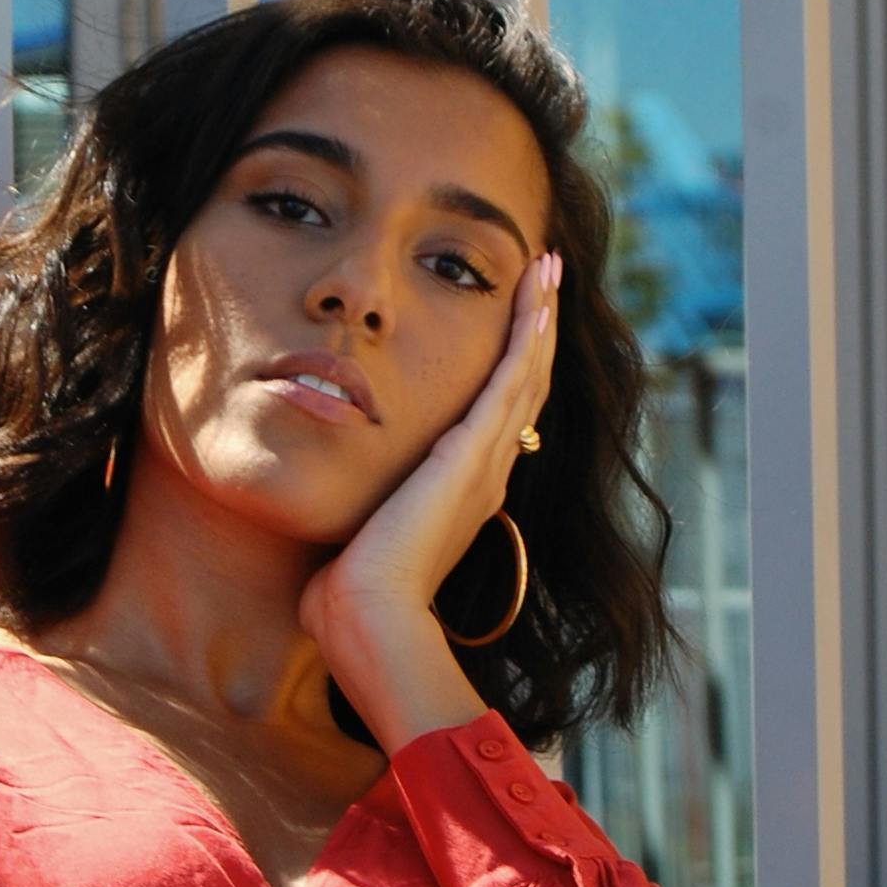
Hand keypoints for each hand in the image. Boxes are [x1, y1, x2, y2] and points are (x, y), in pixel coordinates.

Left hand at [299, 247, 559, 669]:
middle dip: (535, 330)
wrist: (371, 616)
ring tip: (549, 270)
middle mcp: (486, 474)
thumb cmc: (353, 595)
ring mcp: (486, 462)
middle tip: (546, 279)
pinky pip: (512, 378)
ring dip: (539, 317)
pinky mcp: (473, 452)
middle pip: (523, 386)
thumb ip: (362, 526)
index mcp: (463, 494)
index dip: (511, 368)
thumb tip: (338, 532)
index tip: (516, 329)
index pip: (496, 416)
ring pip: (526, 373)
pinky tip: (536, 297)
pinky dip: (527, 334)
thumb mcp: (362, 545)